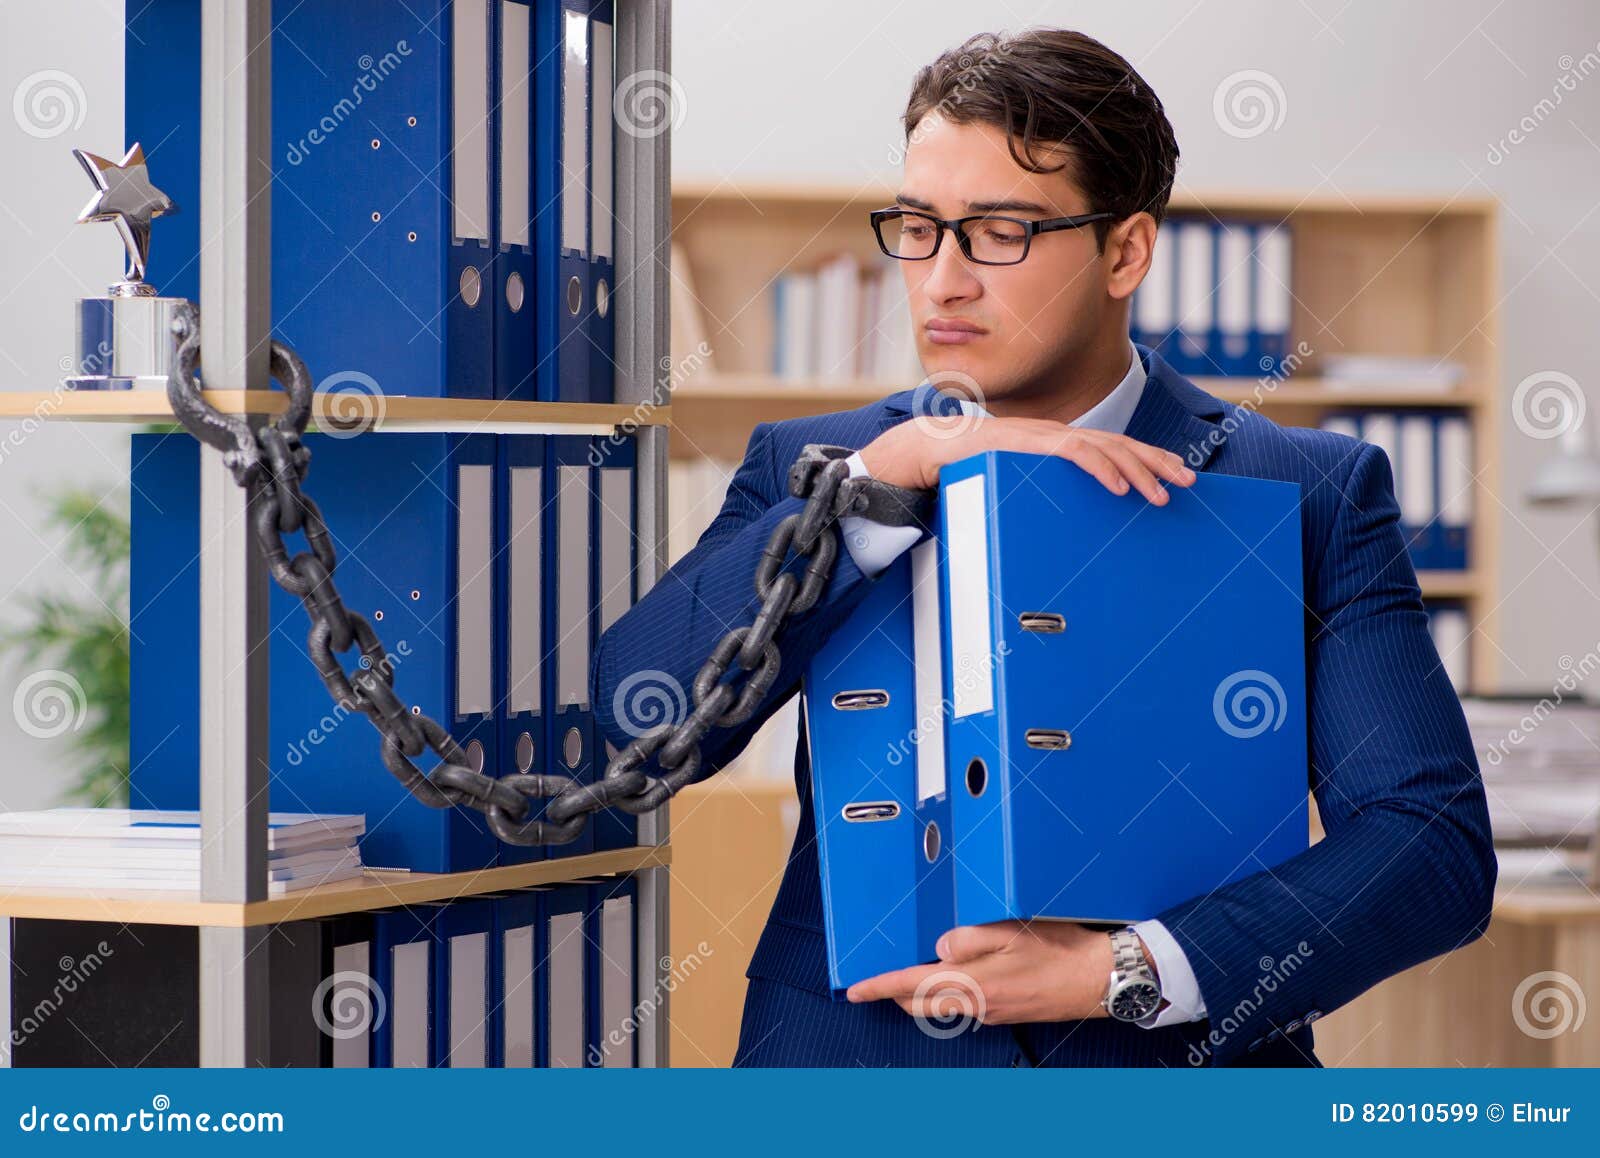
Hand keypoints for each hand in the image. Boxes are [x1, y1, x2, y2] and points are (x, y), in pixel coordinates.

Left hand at [846, 921, 1149, 1025]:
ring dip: (925, 990)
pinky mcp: (1007, 1011)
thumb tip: (939, 945)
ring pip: (944, 1004)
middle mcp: (979, 1004)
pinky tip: (963, 971)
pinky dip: (953, 989)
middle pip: (922, 1003)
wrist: (1101, 979)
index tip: (856, 990)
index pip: (912, 987)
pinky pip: (968, 1003)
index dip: (879, 987)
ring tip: (919, 967)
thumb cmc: (1061, 951)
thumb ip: (968, 936)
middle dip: (896, 991)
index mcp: (974, 983)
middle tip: (881, 976)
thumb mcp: (1011, 930)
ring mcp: (993, 1011)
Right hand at [857, 414, 1194, 499]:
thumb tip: (1061, 524)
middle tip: (1188, 483)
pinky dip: (1100, 468)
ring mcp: (1041, 435)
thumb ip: (1039, 492)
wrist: (923, 450)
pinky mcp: (1026, 440)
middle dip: (1157, 462)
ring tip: (1159, 494)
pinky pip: (1072, 452)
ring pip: (1103, 447)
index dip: (1148, 460)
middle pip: (1119, 443)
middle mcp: (1055, 434)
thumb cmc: (964, 471)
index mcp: (1056, 444)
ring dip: (1137, 470)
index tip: (1178, 477)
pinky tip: (1120, 487)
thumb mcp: (1012, 482)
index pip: (1113, 447)